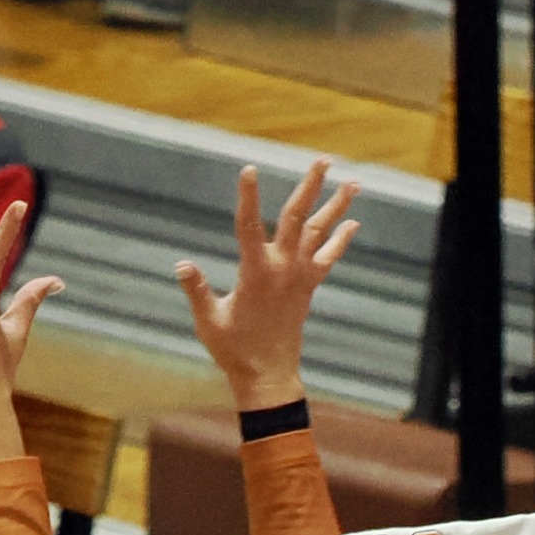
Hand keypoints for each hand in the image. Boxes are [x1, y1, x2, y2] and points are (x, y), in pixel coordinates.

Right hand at [176, 159, 358, 410]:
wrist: (268, 375)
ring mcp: (300, 277)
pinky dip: (340, 239)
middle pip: (298, 217)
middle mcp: (283, 268)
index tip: (249, 169)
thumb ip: (195, 289)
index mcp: (256, 272)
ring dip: (336, 206)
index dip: (248, 196)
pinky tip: (352, 222)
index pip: (249, 225)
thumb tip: (181, 264)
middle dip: (311, 186)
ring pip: (320, 232)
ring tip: (354, 182)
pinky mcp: (308, 287)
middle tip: (323, 159)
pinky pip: (328, 257)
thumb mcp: (208, 319)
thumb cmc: (233, 349)